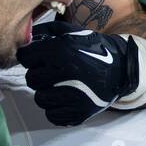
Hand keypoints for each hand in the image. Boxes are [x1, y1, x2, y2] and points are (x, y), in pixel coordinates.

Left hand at [18, 20, 140, 125]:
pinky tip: (65, 98)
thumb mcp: (71, 31)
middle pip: (30, 79)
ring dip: (46, 92)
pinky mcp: (78, 113)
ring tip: (58, 85)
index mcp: (60, 51)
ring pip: (40, 99)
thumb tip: (25, 36)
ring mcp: (72, 96)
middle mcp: (64, 73)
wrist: (121, 68)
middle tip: (50, 72)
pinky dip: (55, 108)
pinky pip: (52, 115)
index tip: (37, 58)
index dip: (30, 57)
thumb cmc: (94, 49)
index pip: (24, 57)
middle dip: (38, 74)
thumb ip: (46, 30)